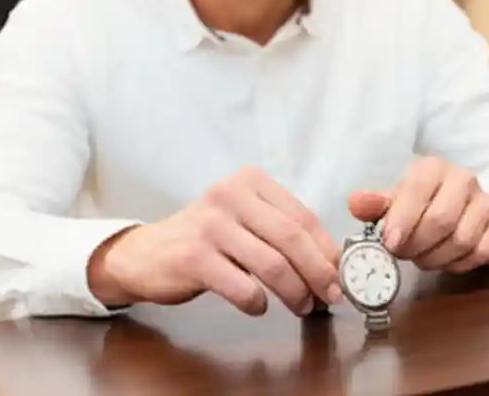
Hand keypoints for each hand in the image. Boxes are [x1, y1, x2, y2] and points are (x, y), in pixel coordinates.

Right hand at [88, 166, 343, 315]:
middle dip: (319, 273)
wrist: (146, 253)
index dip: (328, 251)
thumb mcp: (244, 219)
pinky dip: (258, 303)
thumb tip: (331, 263)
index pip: (303, 216)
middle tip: (331, 296)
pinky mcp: (194, 257)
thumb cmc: (206, 238)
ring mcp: (210, 225)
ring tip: (302, 307)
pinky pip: (242, 287)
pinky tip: (258, 307)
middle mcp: (229, 195)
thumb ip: (282, 231)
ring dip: (295, 293)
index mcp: (249, 181)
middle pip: (292, 239)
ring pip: (272, 265)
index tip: (342, 276)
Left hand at [348, 156, 488, 272]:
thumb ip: (376, 203)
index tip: (389, 242)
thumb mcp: (397, 197)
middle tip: (402, 254)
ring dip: (435, 258)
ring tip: (421, 258)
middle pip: (441, 220)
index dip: (402, 219)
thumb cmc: (424, 201)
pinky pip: (480, 253)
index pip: (417, 190)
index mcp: (433, 168)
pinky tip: (444, 260)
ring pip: (461, 241)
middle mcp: (464, 181)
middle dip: (416, 245)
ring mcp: (485, 204)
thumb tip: (355, 203)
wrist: (466, 202)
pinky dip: (458, 264)